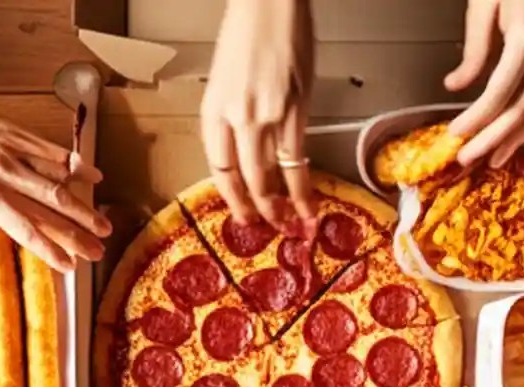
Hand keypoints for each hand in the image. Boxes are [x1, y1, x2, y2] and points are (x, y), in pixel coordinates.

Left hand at [0, 37, 110, 272]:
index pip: (23, 228)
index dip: (48, 249)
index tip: (69, 266)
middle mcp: (2, 173)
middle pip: (51, 207)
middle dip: (79, 231)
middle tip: (100, 249)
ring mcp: (12, 150)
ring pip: (58, 181)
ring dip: (83, 204)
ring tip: (104, 223)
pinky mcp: (15, 131)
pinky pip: (51, 150)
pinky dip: (74, 164)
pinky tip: (93, 175)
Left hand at [201, 0, 315, 226]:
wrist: (271, 1)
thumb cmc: (248, 30)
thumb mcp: (227, 77)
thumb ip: (235, 113)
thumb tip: (250, 144)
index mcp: (213, 108)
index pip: (219, 166)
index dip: (231, 196)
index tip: (241, 212)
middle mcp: (237, 116)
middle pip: (246, 177)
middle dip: (258, 208)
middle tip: (268, 226)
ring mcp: (268, 114)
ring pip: (273, 173)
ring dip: (282, 204)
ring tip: (292, 223)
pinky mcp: (297, 108)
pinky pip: (298, 157)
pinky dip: (303, 184)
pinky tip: (309, 199)